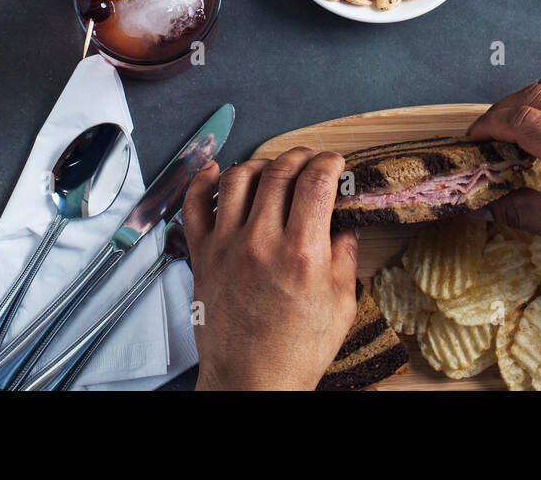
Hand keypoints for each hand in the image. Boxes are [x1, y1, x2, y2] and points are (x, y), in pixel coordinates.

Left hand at [182, 148, 359, 390]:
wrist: (252, 383)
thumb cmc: (296, 352)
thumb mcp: (340, 304)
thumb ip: (345, 257)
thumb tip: (345, 225)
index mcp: (301, 254)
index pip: (315, 182)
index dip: (329, 162)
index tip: (334, 162)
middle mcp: (261, 243)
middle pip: (279, 172)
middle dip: (300, 157)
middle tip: (310, 160)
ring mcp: (227, 247)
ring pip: (238, 178)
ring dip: (260, 163)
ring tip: (274, 167)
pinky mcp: (202, 257)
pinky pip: (194, 205)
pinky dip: (202, 180)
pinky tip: (215, 170)